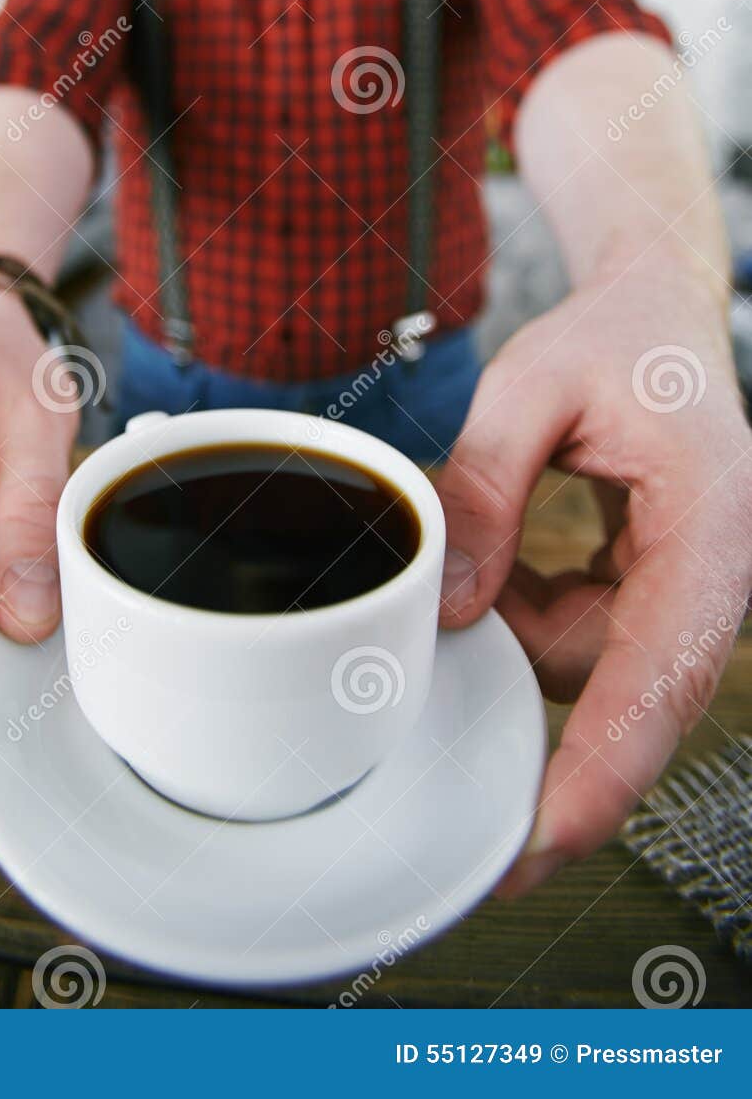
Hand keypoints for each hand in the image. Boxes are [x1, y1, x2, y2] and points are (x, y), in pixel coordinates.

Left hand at [434, 259, 750, 893]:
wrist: (662, 322)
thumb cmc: (614, 342)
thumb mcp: (531, 383)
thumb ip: (486, 485)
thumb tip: (450, 604)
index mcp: (711, 528)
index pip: (662, 673)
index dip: (605, 768)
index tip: (546, 838)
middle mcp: (717, 579)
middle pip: (617, 689)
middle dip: (527, 682)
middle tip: (442, 635)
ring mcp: (693, 597)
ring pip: (586, 668)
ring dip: (518, 626)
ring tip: (491, 538)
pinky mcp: (659, 602)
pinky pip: (584, 645)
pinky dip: (530, 611)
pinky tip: (511, 558)